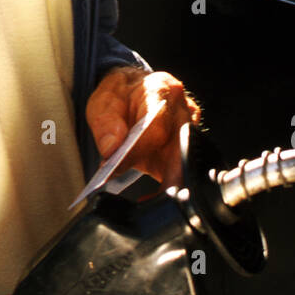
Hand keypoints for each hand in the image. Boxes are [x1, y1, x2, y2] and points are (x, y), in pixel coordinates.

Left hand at [86, 66, 200, 189]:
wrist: (133, 90)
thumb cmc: (121, 95)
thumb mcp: (104, 101)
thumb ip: (106, 123)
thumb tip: (112, 149)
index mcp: (163, 90)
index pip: (157, 125)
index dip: (139, 150)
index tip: (118, 167)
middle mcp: (183, 111)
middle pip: (181, 148)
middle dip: (164, 177)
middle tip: (142, 199)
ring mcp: (190, 131)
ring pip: (188, 164)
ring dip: (168, 186)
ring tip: (145, 203)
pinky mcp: (187, 151)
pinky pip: (184, 173)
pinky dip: (168, 190)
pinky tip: (151, 201)